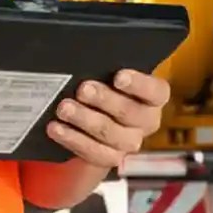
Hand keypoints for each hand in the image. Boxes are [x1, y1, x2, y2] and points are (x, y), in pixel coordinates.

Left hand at [46, 69, 169, 168]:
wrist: (93, 119)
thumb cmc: (104, 86)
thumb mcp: (108, 73)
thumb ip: (106, 67)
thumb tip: (87, 53)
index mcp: (153, 97)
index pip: (155, 91)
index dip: (139, 85)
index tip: (119, 77)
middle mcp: (146, 121)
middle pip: (131, 113)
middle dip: (105, 100)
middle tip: (83, 89)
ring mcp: (129, 142)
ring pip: (109, 134)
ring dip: (85, 119)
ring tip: (64, 108)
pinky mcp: (110, 158)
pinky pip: (93, 153)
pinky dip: (73, 139)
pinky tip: (57, 129)